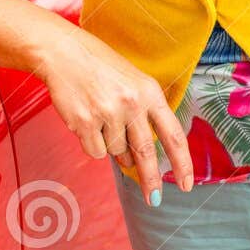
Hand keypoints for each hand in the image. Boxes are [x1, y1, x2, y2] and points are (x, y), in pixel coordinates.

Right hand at [36, 24, 193, 205]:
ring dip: (111, 145)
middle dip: (151, 180)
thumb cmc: (98, 67)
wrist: (62, 52)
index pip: (173, 134)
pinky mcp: (85, 122)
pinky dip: (91, 143)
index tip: (186, 184)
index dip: (182, 163)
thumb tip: (140, 159)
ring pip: (116, 151)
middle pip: (146, 152)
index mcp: (149, 92)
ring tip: (100, 117)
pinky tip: (86, 121)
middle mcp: (131, 103)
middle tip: (153, 198)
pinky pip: (95, 151)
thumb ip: (143, 114)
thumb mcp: (131, 82)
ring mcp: (107, 113)